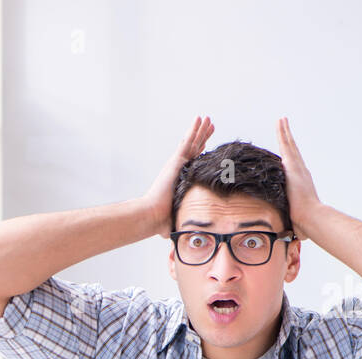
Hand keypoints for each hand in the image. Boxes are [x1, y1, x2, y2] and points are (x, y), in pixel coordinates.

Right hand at [141, 115, 213, 238]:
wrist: (151, 216)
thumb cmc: (160, 221)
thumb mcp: (177, 218)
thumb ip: (182, 222)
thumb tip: (184, 236)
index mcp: (180, 181)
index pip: (193, 164)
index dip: (200, 153)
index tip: (206, 146)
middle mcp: (178, 170)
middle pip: (194, 149)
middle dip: (203, 138)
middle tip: (210, 126)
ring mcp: (177, 164)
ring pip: (192, 142)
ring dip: (200, 130)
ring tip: (208, 119)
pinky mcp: (176, 161)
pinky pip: (188, 141)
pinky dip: (194, 129)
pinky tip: (200, 118)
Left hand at [275, 117, 322, 238]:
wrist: (312, 219)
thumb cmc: (305, 225)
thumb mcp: (293, 221)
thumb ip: (289, 224)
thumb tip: (286, 236)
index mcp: (299, 184)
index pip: (292, 168)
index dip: (289, 159)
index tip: (286, 152)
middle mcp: (301, 173)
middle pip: (292, 152)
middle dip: (288, 140)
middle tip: (284, 126)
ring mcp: (298, 168)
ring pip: (290, 146)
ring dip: (285, 132)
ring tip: (281, 120)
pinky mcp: (293, 165)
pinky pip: (287, 145)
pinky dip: (284, 133)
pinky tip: (280, 121)